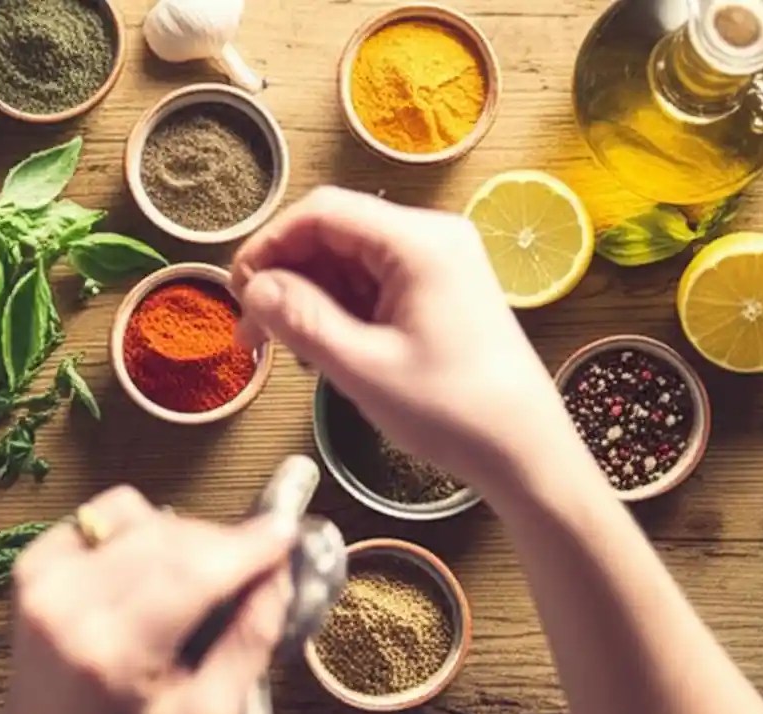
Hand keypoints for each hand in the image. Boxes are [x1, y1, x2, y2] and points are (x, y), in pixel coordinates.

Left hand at [3, 486, 295, 713]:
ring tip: (194, 579)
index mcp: (112, 651)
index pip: (193, 571)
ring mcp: (45, 580)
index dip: (246, 545)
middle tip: (250, 566)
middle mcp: (69, 605)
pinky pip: (101, 516)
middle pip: (169, 537)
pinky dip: (134, 530)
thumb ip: (247, 643)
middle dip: (221, 543)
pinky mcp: (33, 566)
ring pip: (138, 516)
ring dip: (179, 536)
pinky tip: (146, 569)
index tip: (285, 531)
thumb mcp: (203, 713)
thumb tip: (278, 576)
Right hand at [231, 187, 572, 497]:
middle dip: (285, 278)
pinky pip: (372, 284)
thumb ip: (301, 320)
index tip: (238, 289)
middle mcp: (432, 239)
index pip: (323, 212)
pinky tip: (321, 348)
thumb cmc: (456, 412)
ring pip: (349, 262)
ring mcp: (438, 264)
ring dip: (308, 298)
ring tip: (282, 349)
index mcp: (420, 243)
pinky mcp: (438, 291)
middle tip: (251, 332)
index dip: (270, 245)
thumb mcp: (363, 368)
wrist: (525, 451)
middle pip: (334, 234)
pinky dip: (338, 310)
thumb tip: (253, 288)